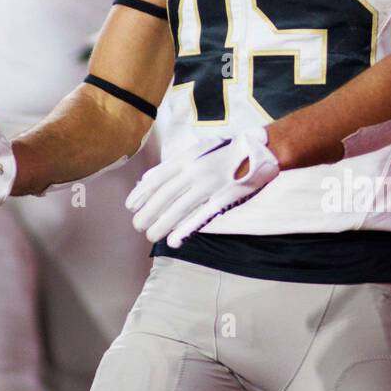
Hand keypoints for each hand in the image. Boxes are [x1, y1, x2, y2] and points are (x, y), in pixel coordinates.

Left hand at [125, 129, 279, 247]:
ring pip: (178, 209)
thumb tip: (147, 178)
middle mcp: (194, 171)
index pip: (157, 178)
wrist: (260, 151)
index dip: (141, 194)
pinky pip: (200, 217)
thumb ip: (174, 163)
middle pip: (164, 196)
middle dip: (147, 212)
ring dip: (161, 224)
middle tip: (137, 226)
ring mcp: (208, 186)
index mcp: (187, 158)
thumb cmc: (225, 151)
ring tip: (150, 236)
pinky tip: (173, 241)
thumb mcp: (197, 149)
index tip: (130, 206)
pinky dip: (185, 230)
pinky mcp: (223, 200)